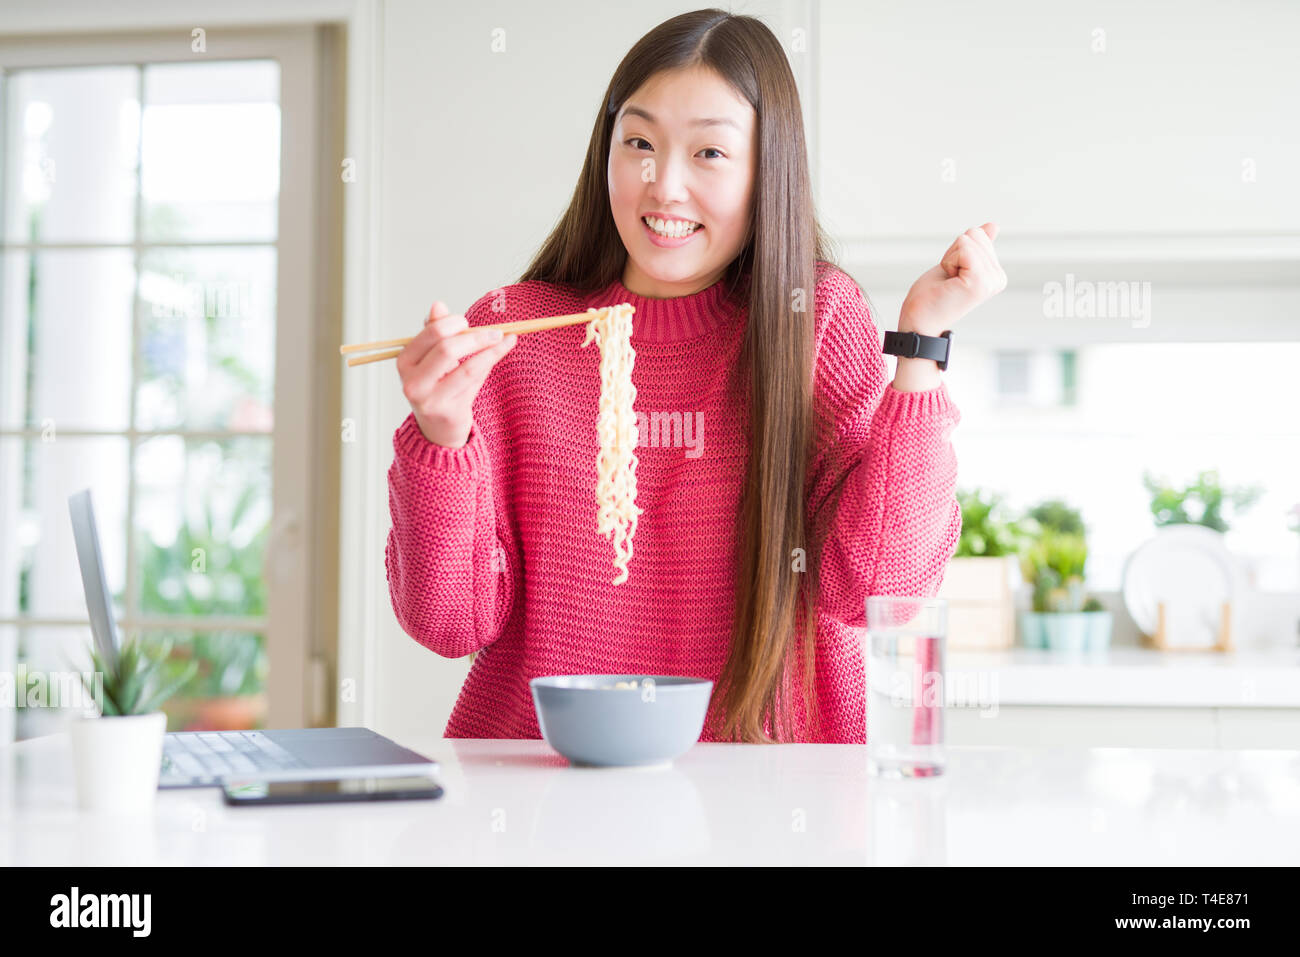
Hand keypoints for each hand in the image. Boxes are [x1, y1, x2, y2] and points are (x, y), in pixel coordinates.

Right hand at [396, 300, 516, 447]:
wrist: (438, 429)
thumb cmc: (438, 387)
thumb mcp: (432, 359)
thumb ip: (436, 333)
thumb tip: (438, 305)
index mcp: (405, 361)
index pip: (430, 334)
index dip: (453, 323)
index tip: (468, 321)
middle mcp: (412, 381)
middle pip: (446, 349)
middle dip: (475, 336)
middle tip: (495, 332)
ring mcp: (429, 399)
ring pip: (466, 366)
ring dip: (489, 349)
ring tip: (504, 338)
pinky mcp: (448, 411)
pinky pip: (475, 381)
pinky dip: (490, 361)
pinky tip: (502, 350)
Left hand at [898, 222, 1007, 335]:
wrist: (919, 323)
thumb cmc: (932, 298)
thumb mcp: (955, 264)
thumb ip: (976, 247)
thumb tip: (993, 226)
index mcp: (995, 274)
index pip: (978, 235)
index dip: (955, 252)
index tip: (951, 275)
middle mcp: (998, 278)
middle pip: (974, 235)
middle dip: (953, 253)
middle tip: (948, 279)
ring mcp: (991, 281)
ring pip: (968, 240)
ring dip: (950, 259)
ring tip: (948, 282)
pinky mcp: (979, 282)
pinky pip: (964, 248)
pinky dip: (949, 262)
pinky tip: (948, 281)